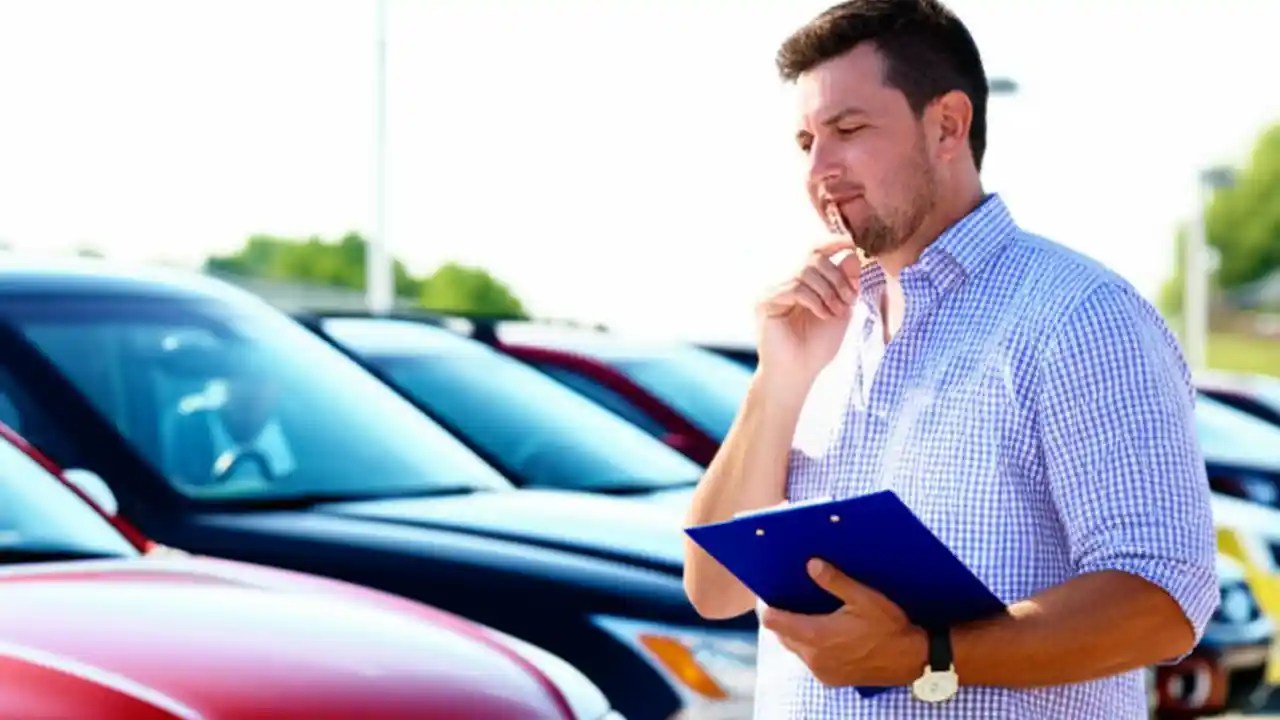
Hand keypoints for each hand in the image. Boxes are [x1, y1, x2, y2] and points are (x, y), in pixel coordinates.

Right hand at [756, 240, 860, 382]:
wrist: (799, 372)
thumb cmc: (818, 345)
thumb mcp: (841, 309)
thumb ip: (846, 283)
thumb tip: (852, 254)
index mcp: (802, 281)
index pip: (815, 251)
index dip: (833, 242)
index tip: (851, 243)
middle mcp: (785, 281)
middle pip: (814, 259)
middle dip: (838, 278)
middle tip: (849, 300)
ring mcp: (773, 290)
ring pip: (806, 272)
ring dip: (829, 291)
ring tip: (835, 312)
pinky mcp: (766, 301)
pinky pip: (795, 287)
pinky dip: (815, 300)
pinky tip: (823, 315)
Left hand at [760, 559, 924, 686]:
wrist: (911, 659)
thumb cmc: (889, 626)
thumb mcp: (864, 597)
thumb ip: (835, 581)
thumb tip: (811, 564)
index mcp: (816, 636)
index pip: (773, 621)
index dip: (768, 606)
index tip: (770, 593)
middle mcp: (813, 657)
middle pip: (781, 635)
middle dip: (782, 617)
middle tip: (790, 598)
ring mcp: (821, 671)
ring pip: (794, 648)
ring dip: (795, 632)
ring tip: (806, 613)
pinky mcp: (830, 678)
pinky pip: (808, 660)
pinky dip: (808, 646)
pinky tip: (823, 632)